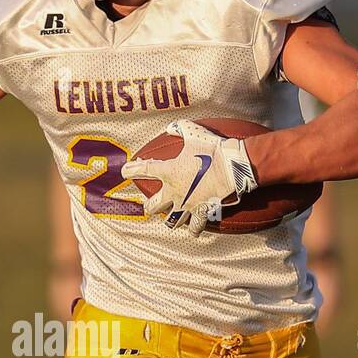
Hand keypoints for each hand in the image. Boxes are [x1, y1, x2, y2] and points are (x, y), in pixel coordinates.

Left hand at [122, 118, 258, 235]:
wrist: (233, 167)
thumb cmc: (213, 149)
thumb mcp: (194, 133)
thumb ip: (180, 129)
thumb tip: (171, 128)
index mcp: (169, 171)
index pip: (142, 170)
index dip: (130, 171)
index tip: (124, 172)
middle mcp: (174, 191)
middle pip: (152, 206)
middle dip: (149, 206)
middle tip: (149, 204)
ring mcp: (187, 205)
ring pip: (171, 221)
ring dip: (169, 220)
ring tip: (171, 219)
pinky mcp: (202, 213)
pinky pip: (195, 227)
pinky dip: (194, 228)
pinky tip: (194, 229)